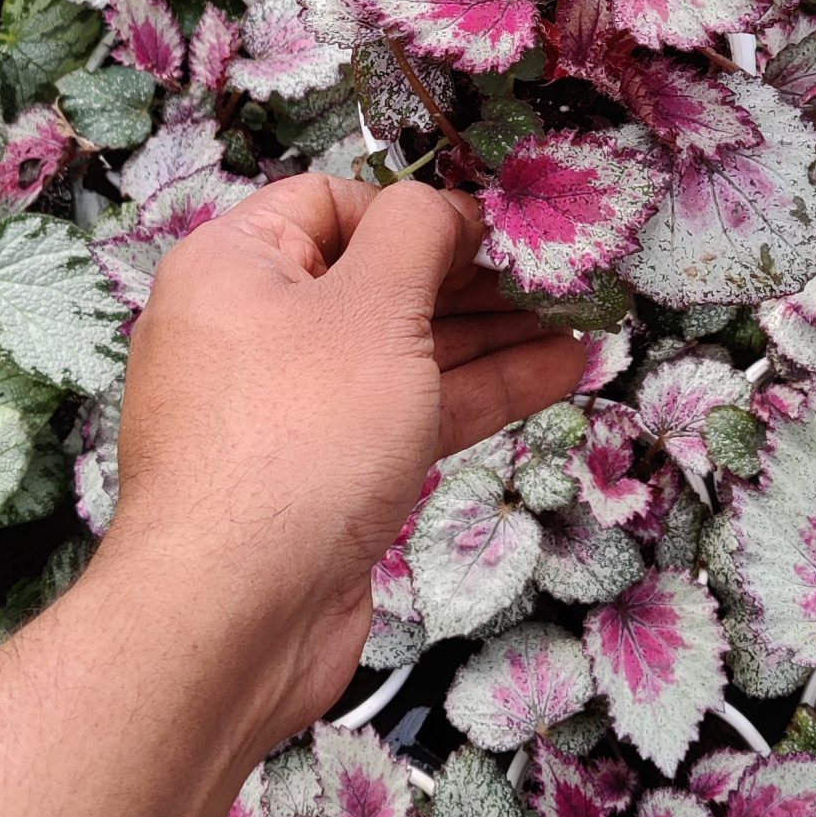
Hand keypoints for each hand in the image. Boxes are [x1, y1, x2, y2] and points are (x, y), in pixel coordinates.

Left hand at [113, 173, 585, 751]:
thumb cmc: (295, 440)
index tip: (492, 224)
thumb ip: (418, 233)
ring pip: (404, 351)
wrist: (235, 615)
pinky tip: (555, 372)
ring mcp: (292, 408)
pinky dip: (478, 390)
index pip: (330, 201)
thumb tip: (448, 206)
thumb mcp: (372, 306)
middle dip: (471, 276)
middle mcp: (254, 330)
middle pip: (378, 278)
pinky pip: (409, 412)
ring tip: (581, 319)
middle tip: (557, 272)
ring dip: (492, 334)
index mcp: (234, 266)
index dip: (414, 205)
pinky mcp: (328, 473)